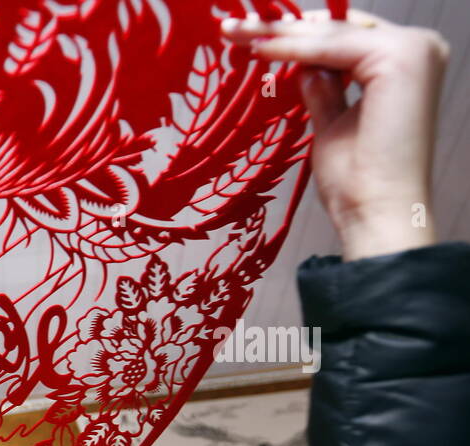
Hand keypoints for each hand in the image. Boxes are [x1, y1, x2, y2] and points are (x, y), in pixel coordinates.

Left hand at [221, 9, 450, 260]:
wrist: (375, 211)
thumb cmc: (357, 182)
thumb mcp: (333, 124)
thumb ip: (324, 90)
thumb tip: (305, 68)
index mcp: (408, 61)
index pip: (344, 35)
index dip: (296, 33)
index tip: (250, 35)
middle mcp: (419, 47)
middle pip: (337, 27)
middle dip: (282, 26)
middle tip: (233, 25)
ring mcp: (414, 49)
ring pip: (331, 32)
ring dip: (279, 31)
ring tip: (235, 31)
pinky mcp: (399, 58)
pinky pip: (330, 47)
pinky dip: (291, 47)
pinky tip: (257, 48)